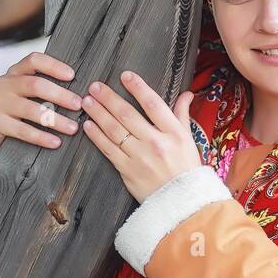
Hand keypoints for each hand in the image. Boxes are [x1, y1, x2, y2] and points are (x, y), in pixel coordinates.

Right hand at [0, 51, 82, 155]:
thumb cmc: (19, 105)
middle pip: (35, 85)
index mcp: (16, 71)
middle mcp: (5, 83)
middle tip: (79, 105)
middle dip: (60, 95)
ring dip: (55, 120)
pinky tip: (56, 142)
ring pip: (31, 110)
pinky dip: (41, 137)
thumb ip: (47, 86)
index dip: (53, 66)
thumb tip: (83, 92)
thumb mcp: (27, 91)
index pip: (34, 60)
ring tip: (73, 128)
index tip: (72, 75)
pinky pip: (22, 130)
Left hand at [81, 71, 199, 203]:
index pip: (153, 104)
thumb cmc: (186, 168)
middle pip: (127, 115)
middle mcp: (156, 142)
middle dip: (108, 98)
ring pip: (114, 130)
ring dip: (98, 114)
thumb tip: (186, 94)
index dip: (138, 88)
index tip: (125, 76)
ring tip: (87, 101)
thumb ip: (182, 115)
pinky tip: (88, 125)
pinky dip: (97, 136)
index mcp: (174, 133)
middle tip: (95, 86)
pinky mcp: (127, 170)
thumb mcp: (189, 139)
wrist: (181, 201)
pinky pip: (108, 149)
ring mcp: (140, 157)